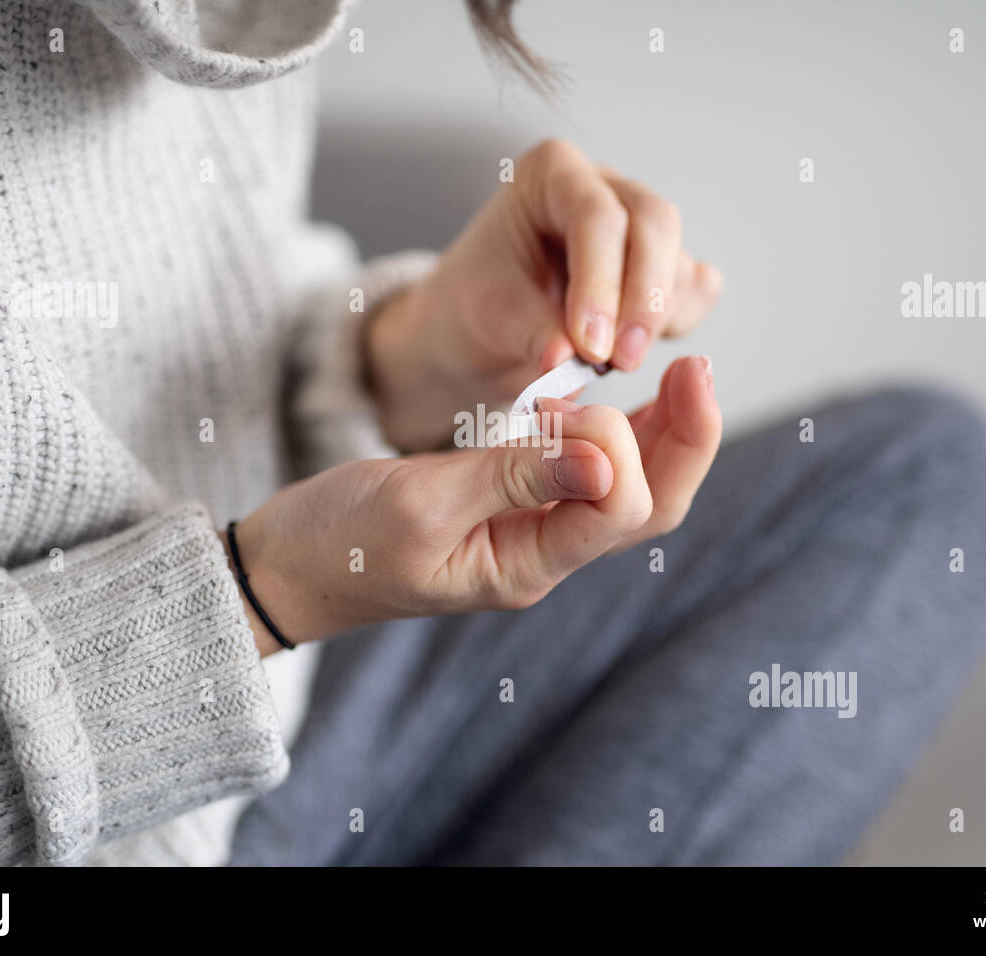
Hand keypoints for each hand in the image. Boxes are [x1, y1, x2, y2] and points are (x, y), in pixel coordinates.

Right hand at [229, 353, 720, 653]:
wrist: (289, 567)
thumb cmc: (339, 544)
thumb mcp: (417, 505)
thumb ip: (509, 475)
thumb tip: (604, 451)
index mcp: (525, 565)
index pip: (619, 508)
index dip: (627, 445)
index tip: (581, 398)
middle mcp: (544, 553)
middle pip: (647, 504)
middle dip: (684, 437)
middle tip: (696, 365)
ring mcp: (533, 532)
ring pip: (626, 486)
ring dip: (658, 429)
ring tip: (675, 371)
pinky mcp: (513, 506)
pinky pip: (584, 472)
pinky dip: (607, 429)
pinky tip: (605, 391)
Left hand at [367, 138, 722, 452]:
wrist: (482, 328)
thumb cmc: (477, 304)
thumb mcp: (489, 317)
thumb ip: (533, 334)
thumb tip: (570, 362)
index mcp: (550, 174)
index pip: (595, 215)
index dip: (601, 282)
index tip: (592, 346)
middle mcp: (604, 186)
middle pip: (654, 223)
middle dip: (644, 299)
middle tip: (621, 363)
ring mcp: (639, 223)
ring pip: (678, 259)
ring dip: (657, 318)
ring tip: (609, 363)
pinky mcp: (663, 263)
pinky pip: (694, 288)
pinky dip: (675, 322)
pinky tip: (631, 347)